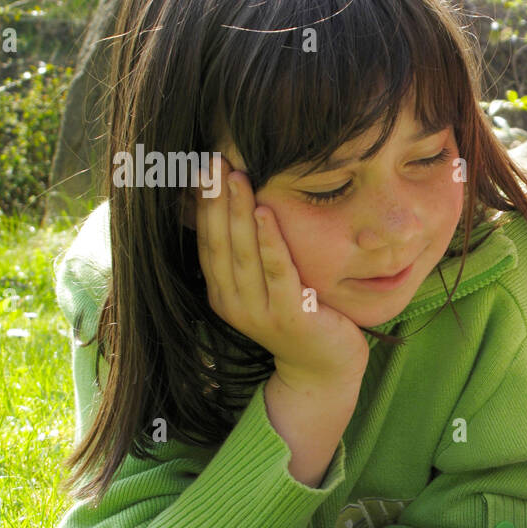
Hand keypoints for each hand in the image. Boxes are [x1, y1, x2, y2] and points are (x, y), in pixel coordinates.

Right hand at [195, 168, 368, 387]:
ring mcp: (260, 312)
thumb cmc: (301, 316)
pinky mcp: (291, 316)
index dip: (202, 204)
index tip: (201, 167)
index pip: (207, 241)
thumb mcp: (268, 285)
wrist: (325, 367)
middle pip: (220, 242)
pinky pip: (277, 271)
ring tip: (234, 176)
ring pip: (243, 253)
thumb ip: (251, 254)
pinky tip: (264, 211)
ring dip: (236, 212)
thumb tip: (239, 204)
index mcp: (223, 292)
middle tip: (213, 160)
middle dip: (214, 199)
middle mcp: (234, 303)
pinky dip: (270, 241)